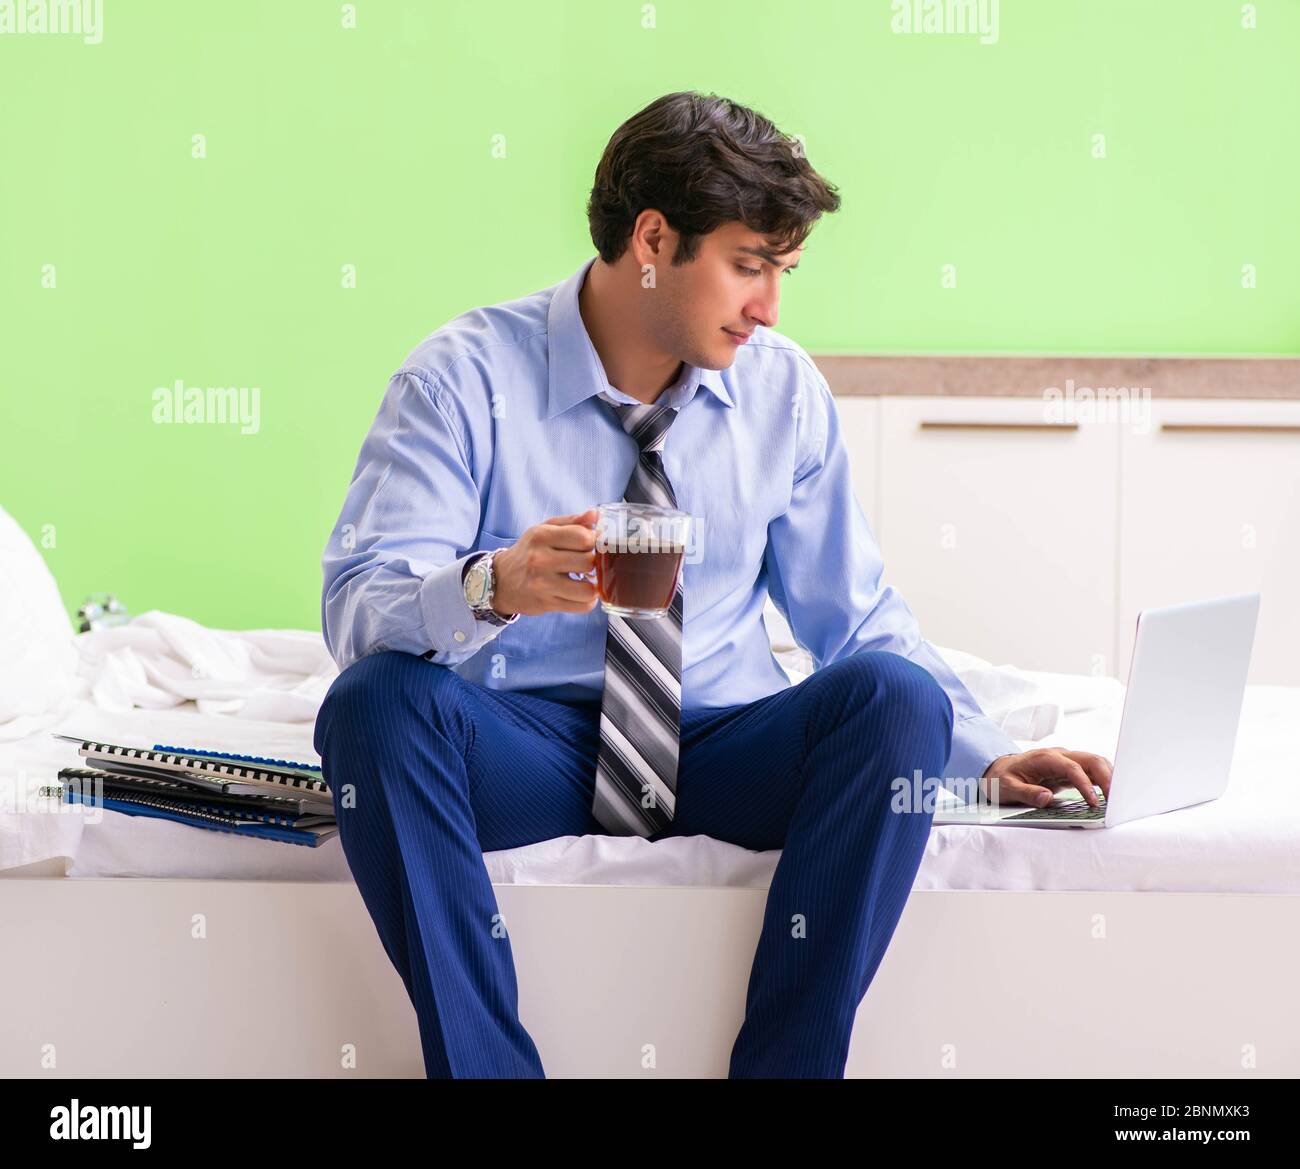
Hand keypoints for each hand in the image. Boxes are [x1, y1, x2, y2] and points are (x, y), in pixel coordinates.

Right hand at [489, 508, 599, 616]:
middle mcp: (540, 560)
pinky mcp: (546, 604)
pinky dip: (587, 601)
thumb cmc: (529, 552)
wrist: (500, 581)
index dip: (593, 541)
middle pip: (588, 562)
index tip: (589, 546)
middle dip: (592, 563)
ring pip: (587, 589)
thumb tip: (595, 515)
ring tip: (585, 581)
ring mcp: (543, 584)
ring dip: (592, 586)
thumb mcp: (544, 530)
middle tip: (586, 564)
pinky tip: (580, 593)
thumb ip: (572, 522)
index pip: (583, 537)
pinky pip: (582, 607)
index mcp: (542, 536)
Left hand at [980, 748, 1112, 807]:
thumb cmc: (1002, 778)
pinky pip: (1092, 771)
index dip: (1085, 785)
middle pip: (1090, 760)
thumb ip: (1026, 793)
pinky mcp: (1070, 769)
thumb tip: (1046, 798)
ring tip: (1118, 799)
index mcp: (1044, 758)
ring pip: (1095, 763)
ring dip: (1109, 777)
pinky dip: (1104, 780)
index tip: (1094, 803)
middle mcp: (1059, 755)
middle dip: (1107, 777)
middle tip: (1116, 801)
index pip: (1072, 768)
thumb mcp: (1007, 788)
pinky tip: (1112, 794)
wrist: (998, 770)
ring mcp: (1066, 761)